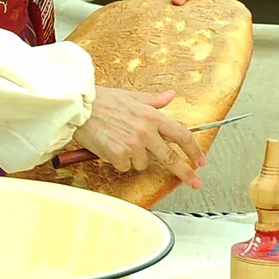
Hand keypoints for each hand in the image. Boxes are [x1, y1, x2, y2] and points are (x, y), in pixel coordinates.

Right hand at [74, 87, 205, 187]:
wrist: (78, 106)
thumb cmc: (101, 100)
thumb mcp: (132, 96)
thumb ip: (154, 100)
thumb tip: (170, 96)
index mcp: (153, 116)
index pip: (182, 135)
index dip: (194, 150)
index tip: (200, 160)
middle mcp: (146, 131)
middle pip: (171, 157)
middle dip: (186, 172)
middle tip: (195, 182)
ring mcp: (133, 144)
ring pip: (143, 163)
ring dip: (135, 158)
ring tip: (120, 142)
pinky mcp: (118, 154)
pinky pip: (125, 166)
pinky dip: (119, 161)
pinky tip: (110, 147)